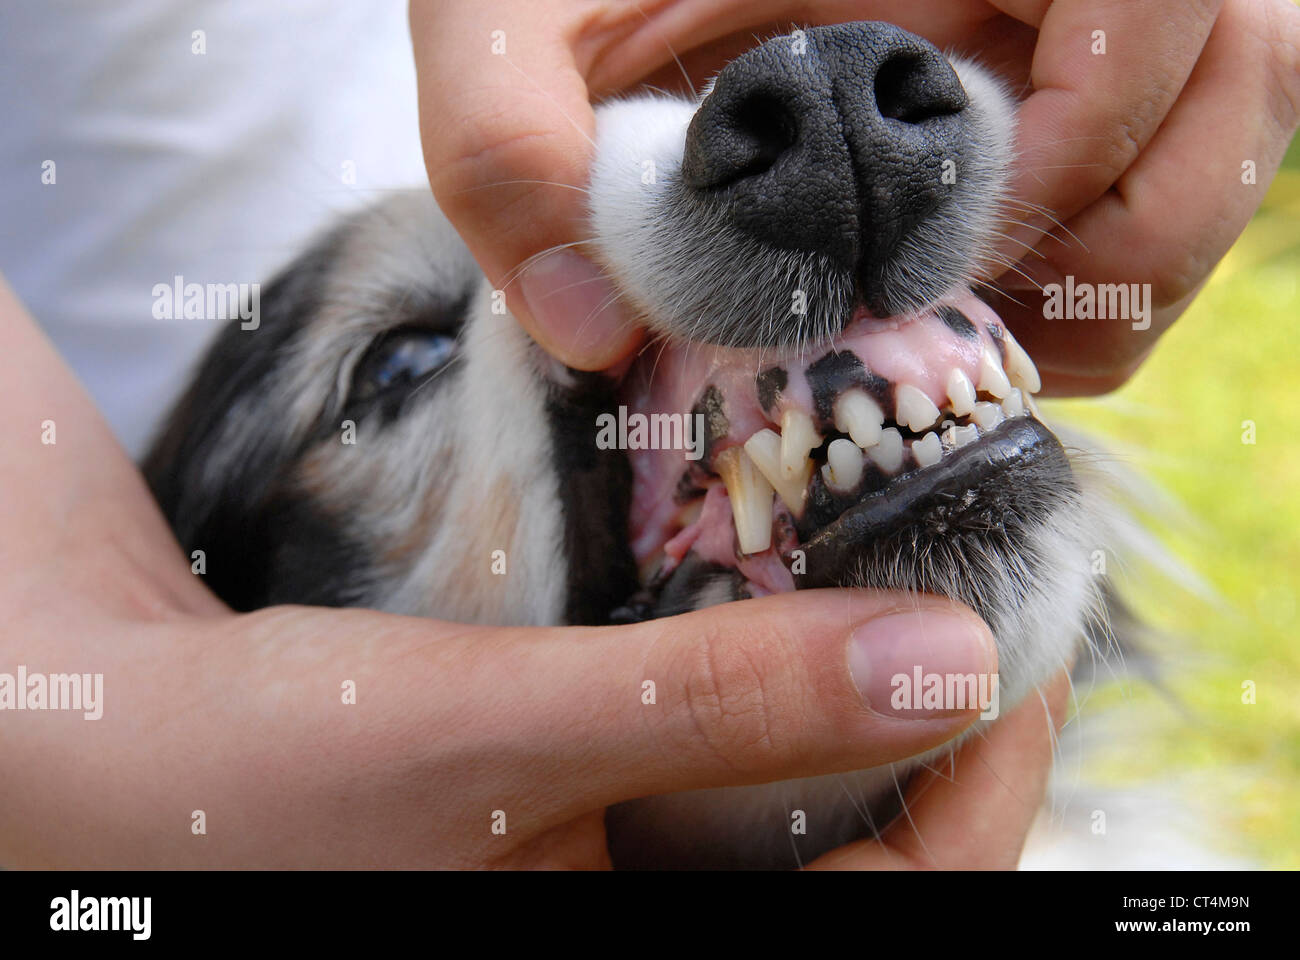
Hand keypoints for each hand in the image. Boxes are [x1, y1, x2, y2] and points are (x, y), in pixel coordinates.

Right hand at [2, 278, 1022, 868]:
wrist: (111, 753)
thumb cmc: (268, 771)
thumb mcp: (501, 734)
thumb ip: (718, 704)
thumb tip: (942, 658)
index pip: (897, 906)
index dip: (984, 784)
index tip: (1019, 646)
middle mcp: (641, 934)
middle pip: (862, 861)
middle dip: (934, 741)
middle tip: (971, 595)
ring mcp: (612, 894)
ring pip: (792, 819)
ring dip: (851, 710)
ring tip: (887, 586)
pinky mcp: (577, 842)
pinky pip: (713, 789)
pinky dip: (758, 701)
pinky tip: (766, 616)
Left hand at [411, 0, 1299, 388]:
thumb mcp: (502, 20)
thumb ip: (508, 143)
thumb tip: (590, 330)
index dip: (1116, 119)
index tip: (966, 240)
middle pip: (1244, 75)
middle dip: (1146, 233)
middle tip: (990, 324)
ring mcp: (1055, 26)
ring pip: (1223, 138)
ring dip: (1136, 272)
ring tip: (989, 343)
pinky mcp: (1037, 91)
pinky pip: (1156, 182)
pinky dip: (1103, 280)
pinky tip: (984, 322)